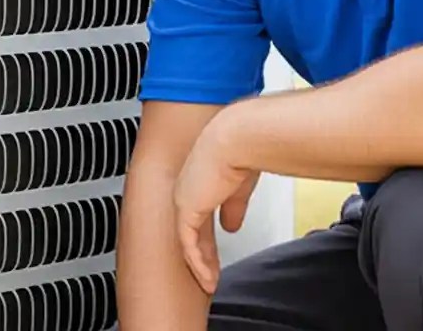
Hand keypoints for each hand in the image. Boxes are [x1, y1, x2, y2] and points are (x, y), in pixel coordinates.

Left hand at [173, 114, 258, 294]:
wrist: (236, 139)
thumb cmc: (240, 152)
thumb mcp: (238, 187)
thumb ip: (233, 208)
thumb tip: (232, 227)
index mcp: (197, 182)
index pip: (197, 216)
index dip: (205, 237)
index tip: (213, 253)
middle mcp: (185, 191)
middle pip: (189, 232)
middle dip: (201, 255)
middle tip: (208, 273)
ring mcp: (182, 201)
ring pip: (186, 242)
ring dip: (199, 265)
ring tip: (208, 282)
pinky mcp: (185, 212)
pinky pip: (187, 246)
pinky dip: (198, 264)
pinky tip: (207, 278)